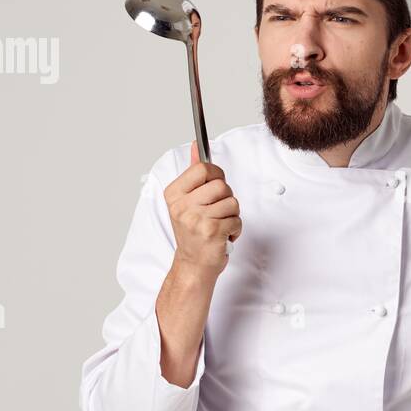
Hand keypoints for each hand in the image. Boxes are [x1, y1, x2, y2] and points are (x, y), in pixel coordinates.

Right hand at [164, 141, 241, 273]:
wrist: (193, 264)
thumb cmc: (193, 231)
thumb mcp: (188, 200)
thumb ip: (193, 172)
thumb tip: (196, 145)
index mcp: (174, 194)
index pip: (202, 168)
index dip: (216, 175)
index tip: (215, 185)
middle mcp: (182, 206)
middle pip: (221, 185)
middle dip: (226, 198)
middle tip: (216, 212)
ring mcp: (196, 220)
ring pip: (232, 202)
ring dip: (232, 215)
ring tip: (219, 225)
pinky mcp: (211, 232)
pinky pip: (237, 219)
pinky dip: (235, 229)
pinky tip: (222, 235)